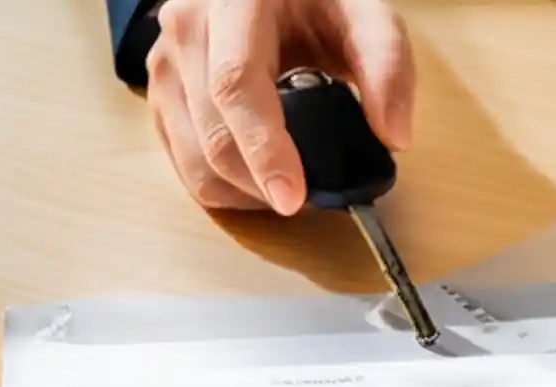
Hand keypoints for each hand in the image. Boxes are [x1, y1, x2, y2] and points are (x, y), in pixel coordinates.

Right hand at [145, 0, 414, 213]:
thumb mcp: (365, 12)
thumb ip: (389, 65)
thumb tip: (396, 135)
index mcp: (234, 0)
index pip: (236, 83)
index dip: (263, 148)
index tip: (293, 197)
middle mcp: (186, 28)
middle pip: (214, 134)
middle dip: (263, 184)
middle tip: (315, 197)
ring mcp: (165, 62)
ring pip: (194, 159)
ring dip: (245, 193)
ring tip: (290, 185)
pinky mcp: (160, 93)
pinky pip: (183, 164)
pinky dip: (225, 188)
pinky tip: (260, 179)